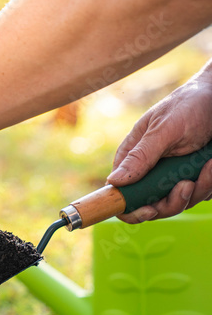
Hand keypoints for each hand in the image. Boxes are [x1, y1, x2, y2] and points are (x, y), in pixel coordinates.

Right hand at [107, 66, 211, 222]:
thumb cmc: (190, 104)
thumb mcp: (164, 130)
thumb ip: (140, 156)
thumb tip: (113, 182)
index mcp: (133, 157)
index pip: (121, 193)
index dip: (130, 208)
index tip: (150, 210)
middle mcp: (151, 170)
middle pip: (153, 205)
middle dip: (173, 201)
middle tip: (187, 185)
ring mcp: (174, 174)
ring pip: (180, 201)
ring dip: (198, 188)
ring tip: (210, 167)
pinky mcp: (195, 175)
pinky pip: (201, 192)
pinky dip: (210, 183)